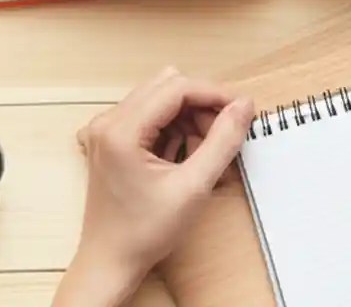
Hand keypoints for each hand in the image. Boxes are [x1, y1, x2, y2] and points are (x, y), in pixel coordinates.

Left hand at [54, 68, 254, 306]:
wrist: (110, 262)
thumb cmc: (145, 232)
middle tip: (224, 138)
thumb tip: (244, 106)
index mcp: (121, 130)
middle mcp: (107, 121)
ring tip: (205, 154)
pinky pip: (149, 117)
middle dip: (201, 106)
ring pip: (159, 101)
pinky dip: (174, 130)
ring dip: (189, 119)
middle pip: (167, 89)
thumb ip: (222, 141)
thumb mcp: (193, 187)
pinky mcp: (110, 141)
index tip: (244, 110)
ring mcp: (106, 130)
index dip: (214, 93)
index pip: (176, 88)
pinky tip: (186, 158)